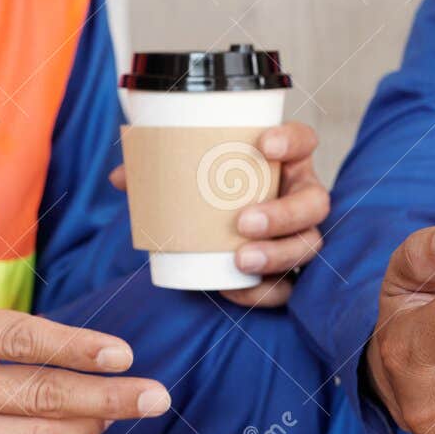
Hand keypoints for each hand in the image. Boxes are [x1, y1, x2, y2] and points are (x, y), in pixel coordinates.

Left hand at [110, 120, 328, 306]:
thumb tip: (120, 178)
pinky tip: (234, 291)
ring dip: (277, 255)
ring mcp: (300, 235)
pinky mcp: (290, 272)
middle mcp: (300, 197)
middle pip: (314, 203)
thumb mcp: (186, 178)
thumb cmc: (207, 196)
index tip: (263, 144)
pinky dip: (263, 293)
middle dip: (284, 214)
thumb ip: (156, 172)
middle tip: (243, 222)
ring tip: (240, 260)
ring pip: (308, 246)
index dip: (291, 141)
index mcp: (284, 163)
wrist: (213, 241)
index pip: (304, 142)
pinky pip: (288, 288)